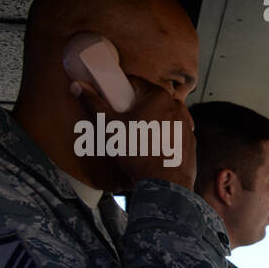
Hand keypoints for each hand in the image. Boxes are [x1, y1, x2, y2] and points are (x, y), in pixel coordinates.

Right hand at [71, 75, 196, 189]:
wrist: (164, 185)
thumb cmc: (138, 154)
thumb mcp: (110, 127)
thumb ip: (94, 103)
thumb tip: (77, 86)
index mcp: (159, 96)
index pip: (135, 82)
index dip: (120, 89)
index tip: (113, 100)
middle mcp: (178, 107)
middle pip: (150, 99)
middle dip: (135, 107)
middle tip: (123, 122)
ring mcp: (187, 124)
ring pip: (163, 116)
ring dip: (150, 121)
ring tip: (137, 137)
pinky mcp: (191, 141)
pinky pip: (173, 132)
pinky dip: (163, 135)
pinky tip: (152, 147)